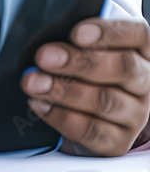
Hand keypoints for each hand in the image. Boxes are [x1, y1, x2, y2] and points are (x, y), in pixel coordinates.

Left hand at [21, 17, 149, 155]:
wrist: (77, 101)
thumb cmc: (77, 56)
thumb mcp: (78, 38)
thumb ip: (73, 31)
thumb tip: (55, 35)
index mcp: (140, 48)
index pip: (138, 34)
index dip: (110, 33)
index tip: (76, 33)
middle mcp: (144, 81)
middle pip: (124, 68)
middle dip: (79, 62)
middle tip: (43, 57)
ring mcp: (136, 113)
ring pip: (106, 101)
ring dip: (64, 91)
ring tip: (33, 82)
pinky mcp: (119, 140)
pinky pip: (93, 131)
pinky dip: (61, 117)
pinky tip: (39, 104)